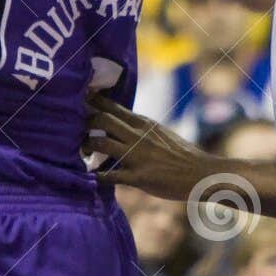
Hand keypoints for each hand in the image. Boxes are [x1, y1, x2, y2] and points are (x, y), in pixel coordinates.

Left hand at [86, 95, 213, 198]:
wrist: (201, 173)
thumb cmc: (181, 154)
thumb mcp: (160, 133)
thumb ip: (141, 129)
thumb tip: (123, 125)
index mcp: (143, 123)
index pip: (113, 107)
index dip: (93, 102)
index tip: (79, 98)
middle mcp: (138, 136)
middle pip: (102, 120)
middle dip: (85, 122)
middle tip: (74, 128)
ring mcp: (138, 156)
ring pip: (102, 144)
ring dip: (87, 147)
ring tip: (81, 151)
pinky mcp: (140, 177)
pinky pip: (112, 175)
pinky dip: (97, 176)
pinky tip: (89, 178)